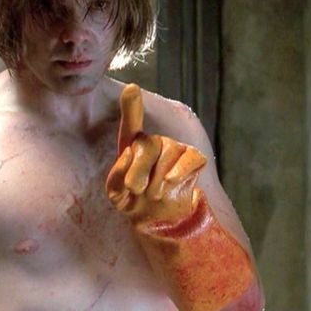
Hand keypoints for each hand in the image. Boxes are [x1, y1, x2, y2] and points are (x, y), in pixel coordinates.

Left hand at [106, 84, 206, 223]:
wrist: (159, 222)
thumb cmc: (134, 202)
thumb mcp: (117, 194)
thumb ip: (117, 174)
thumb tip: (130, 152)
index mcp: (132, 147)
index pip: (131, 123)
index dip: (132, 106)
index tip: (131, 88)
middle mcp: (154, 142)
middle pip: (147, 143)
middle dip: (139, 168)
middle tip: (135, 189)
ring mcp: (175, 148)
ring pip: (168, 151)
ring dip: (158, 178)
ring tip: (153, 194)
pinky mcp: (193, 159)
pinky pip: (190, 157)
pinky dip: (179, 171)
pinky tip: (171, 182)